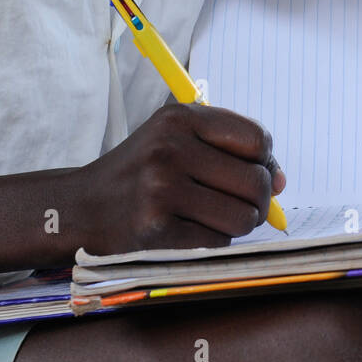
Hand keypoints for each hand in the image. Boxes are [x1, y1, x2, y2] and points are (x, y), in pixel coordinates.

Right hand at [78, 103, 285, 253]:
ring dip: (237, 224)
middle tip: (239, 205)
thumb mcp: (176, 141)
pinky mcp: (156, 230)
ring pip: (243, 216)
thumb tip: (281, 181)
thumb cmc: (141, 175)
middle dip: (258, 200)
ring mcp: (161, 190)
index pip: (257, 139)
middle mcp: (169, 149)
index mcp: (178, 118)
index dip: (266, 161)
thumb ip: (230, 152)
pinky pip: (218, 242)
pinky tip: (189, 232)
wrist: (80, 209)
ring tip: (211, 218)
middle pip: (256, 181)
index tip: (253, 172)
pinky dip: (214, 242)